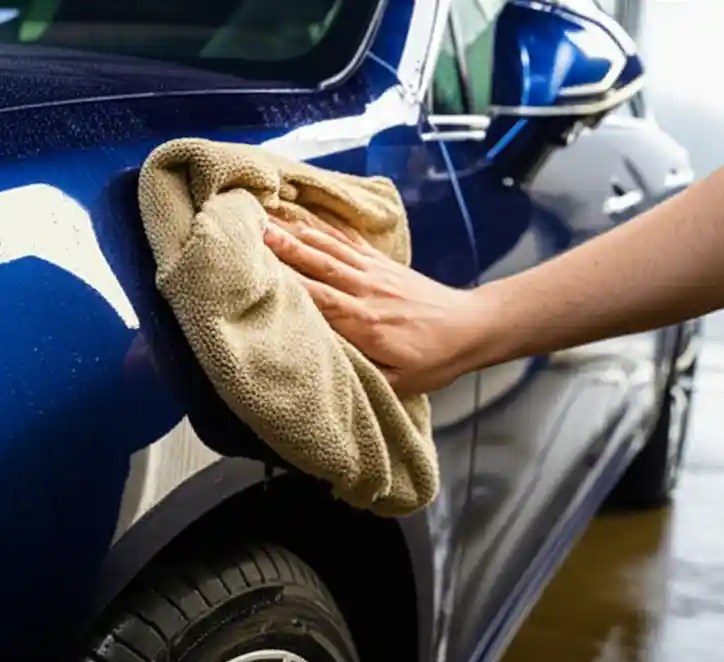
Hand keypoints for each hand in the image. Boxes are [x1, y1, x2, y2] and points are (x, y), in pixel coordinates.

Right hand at [263, 212, 493, 393]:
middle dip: (285, 246)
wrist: (470, 328)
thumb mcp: (398, 382)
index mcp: (365, 322)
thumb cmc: (433, 360)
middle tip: (253, 229)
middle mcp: (367, 290)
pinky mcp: (383, 264)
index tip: (259, 267)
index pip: (318, 297)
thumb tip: (323, 364)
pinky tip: (306, 216)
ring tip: (268, 218)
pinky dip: (325, 228)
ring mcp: (375, 272)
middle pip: (318, 263)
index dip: (288, 280)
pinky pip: (349, 241)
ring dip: (297, 232)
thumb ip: (361, 373)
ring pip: (330, 248)